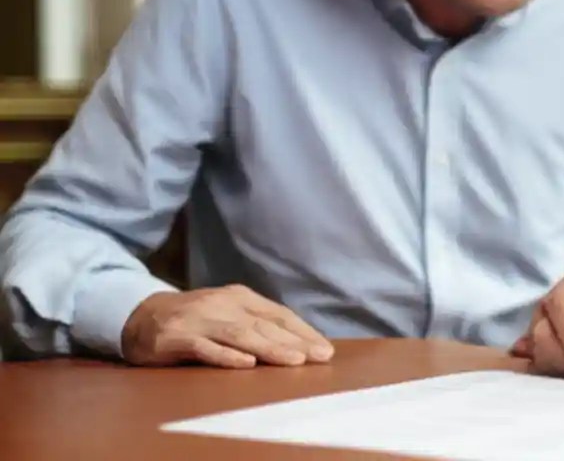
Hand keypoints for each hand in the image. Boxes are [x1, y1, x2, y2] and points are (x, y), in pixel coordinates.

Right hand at [122, 284, 334, 368]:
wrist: (140, 316)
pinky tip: (246, 364)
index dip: (303, 332)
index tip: (325, 350)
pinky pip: (205, 347)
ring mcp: (199, 319)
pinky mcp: (176, 337)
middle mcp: (222, 304)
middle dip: (295, 342)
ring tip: (293, 361)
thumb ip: (256, 325)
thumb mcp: (227, 315)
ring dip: (269, 348)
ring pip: (240, 334)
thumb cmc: (195, 320)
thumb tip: (299, 345)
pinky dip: (226, 355)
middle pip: (264, 324)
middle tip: (319, 358)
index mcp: (240, 298)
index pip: (278, 315)